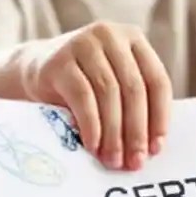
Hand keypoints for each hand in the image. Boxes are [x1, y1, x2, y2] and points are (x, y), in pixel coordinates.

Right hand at [18, 21, 170, 170]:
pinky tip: (94, 146)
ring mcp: (83, 44)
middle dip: (136, 131)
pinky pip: (83, 97)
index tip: (156, 149)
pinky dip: (92, 125)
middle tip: (135, 162)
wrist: (35, 70)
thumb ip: (134, 104)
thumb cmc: (84, 83)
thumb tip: (150, 148)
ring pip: (109, 94)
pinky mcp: (59, 61)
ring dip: (114, 133)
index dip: (160, 117)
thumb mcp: (114, 84)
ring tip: (113, 159)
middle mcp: (110, 35)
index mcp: (133, 39)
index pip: (157, 81)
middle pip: (134, 89)